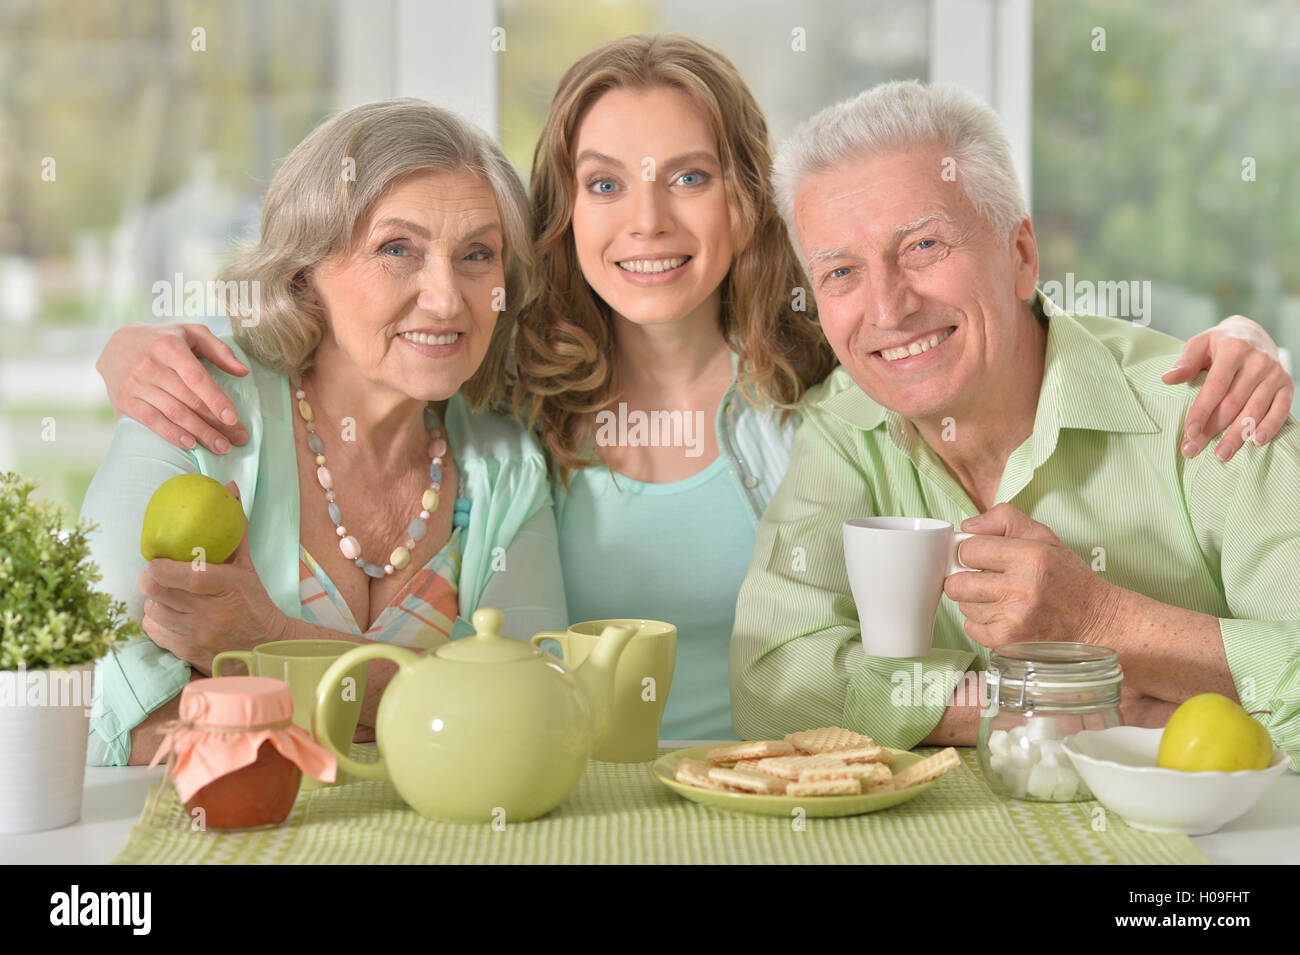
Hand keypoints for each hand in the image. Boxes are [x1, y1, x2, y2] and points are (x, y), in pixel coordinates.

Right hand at [97, 322, 249, 454]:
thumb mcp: (192, 333)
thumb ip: (219, 350)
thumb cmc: (163, 339)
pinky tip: (191, 445)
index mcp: (169, 346)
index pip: (196, 377)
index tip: (232, 418)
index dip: (215, 399)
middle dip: (216, 423)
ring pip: (173, 414)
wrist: (115, 344)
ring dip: (200, 433)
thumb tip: (243, 372)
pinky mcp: (125, 400)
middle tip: (238, 439)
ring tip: (222, 447)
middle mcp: (149, 365)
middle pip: (188, 400)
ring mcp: (135, 384)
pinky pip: (152, 421)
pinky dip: (172, 434)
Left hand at [136, 482, 285, 671]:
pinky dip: (156, 620)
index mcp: (226, 586)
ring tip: (164, 594)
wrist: (265, 646)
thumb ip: (234, 528)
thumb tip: (228, 489)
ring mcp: (197, 635)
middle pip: (158, 593)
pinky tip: (168, 614)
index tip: (156, 560)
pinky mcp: (187, 652)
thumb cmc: (253, 601)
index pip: (185, 576)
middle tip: (155, 573)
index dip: (160, 567)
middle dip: (150, 580)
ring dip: (153, 600)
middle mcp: (210, 613)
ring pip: (153, 611)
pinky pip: (154, 632)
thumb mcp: (247, 565)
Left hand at [942, 503, 1122, 650]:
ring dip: (974, 601)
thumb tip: (967, 528)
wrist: (1096, 620)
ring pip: (963, 605)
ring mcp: (1013, 618)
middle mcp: (1021, 588)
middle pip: (957, 582)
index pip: (969, 550)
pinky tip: (1001, 615)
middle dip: (964, 578)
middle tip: (982, 578)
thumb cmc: (1067, 577)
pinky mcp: (1008, 641)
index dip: (969, 552)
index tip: (978, 556)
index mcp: (1030, 556)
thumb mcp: (1044, 536)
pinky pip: (970, 628)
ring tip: (999, 597)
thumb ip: (1004, 520)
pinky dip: (980, 622)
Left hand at [1162, 315, 1292, 460]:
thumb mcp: (1200, 344)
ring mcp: (1274, 374)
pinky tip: (1256, 442)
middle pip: (1233, 403)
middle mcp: (1257, 361)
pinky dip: (1270, 426)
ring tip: (1221, 455)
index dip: (1202, 411)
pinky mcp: (1286, 385)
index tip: (1189, 432)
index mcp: (1234, 349)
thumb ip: (1186, 362)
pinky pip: (1281, 409)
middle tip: (1194, 450)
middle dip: (1212, 429)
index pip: (1215, 386)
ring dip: (1237, 435)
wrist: (1253, 333)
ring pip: (1254, 410)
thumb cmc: (1220, 343)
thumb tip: (1168, 379)